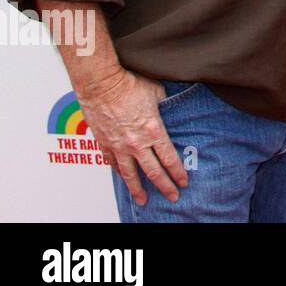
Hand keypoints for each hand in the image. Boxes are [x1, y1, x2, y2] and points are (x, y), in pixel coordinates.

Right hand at [79, 68, 187, 204]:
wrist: (102, 85)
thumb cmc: (129, 85)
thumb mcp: (157, 93)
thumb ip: (165, 105)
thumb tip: (170, 108)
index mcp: (153, 131)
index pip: (169, 158)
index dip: (177, 172)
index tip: (183, 182)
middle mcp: (136, 142)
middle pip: (153, 171)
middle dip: (164, 186)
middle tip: (172, 197)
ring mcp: (119, 145)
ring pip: (130, 174)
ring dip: (138, 189)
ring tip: (143, 200)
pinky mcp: (104, 143)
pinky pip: (112, 163)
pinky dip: (119, 173)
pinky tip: (124, 178)